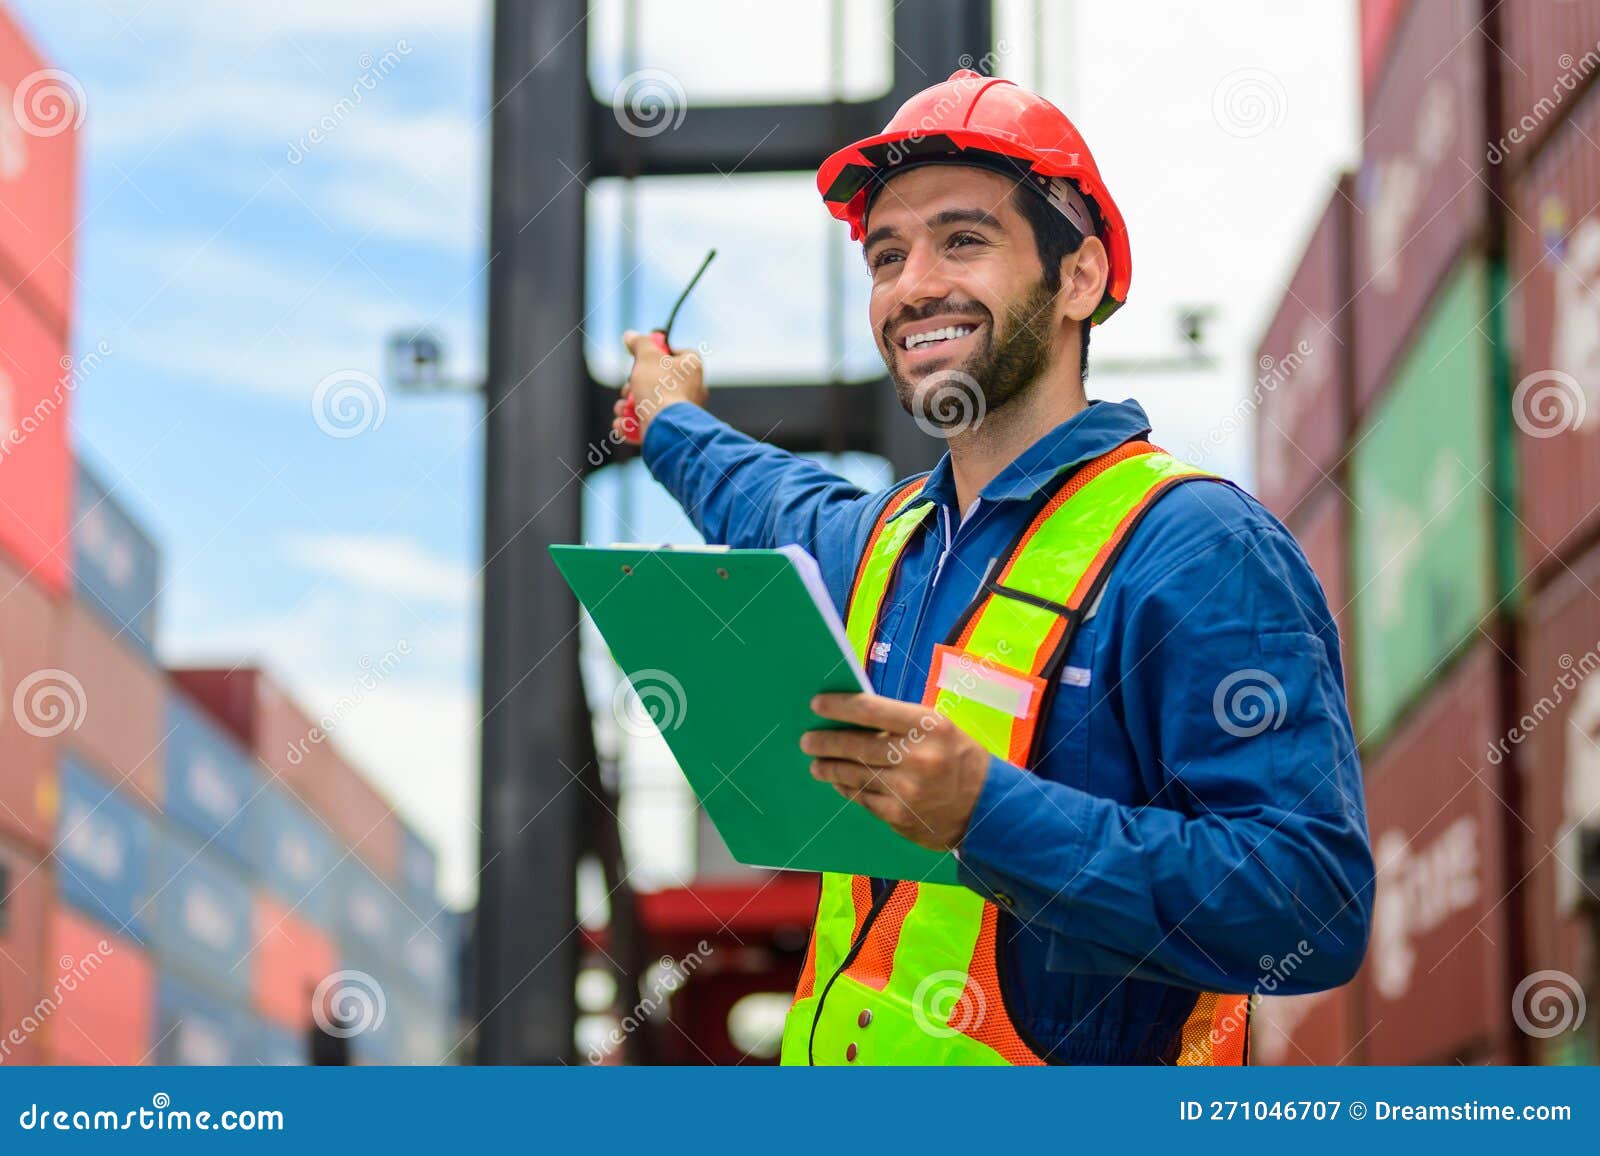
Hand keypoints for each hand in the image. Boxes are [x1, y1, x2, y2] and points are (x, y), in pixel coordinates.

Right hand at [614, 329, 706, 440]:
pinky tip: (622, 424)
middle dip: (634, 385)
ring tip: (621, 409)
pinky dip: (632, 424)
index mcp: (692, 368)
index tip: (645, 356)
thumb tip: (630, 336)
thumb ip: (640, 343)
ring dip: (628, 406)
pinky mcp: (670, 431)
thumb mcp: (647, 357)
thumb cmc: (660, 388)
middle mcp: (692, 390)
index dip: (661, 352)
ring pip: (650, 403)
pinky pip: (648, 423)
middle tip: (627, 389)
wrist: (666, 427)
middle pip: (658, 381)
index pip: (681, 353)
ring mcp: (681, 412)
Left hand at [800, 692, 990, 850]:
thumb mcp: (939, 728)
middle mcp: (917, 757)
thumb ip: (900, 722)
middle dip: (826, 742)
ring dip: (830, 767)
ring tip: (816, 763)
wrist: (987, 808)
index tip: (817, 704)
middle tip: (807, 739)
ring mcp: (907, 790)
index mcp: (928, 726)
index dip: (839, 706)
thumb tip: (851, 716)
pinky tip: (838, 781)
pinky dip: (847, 788)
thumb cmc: (958, 758)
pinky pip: (863, 798)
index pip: (871, 710)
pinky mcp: (900, 817)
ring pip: (855, 775)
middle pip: (857, 746)